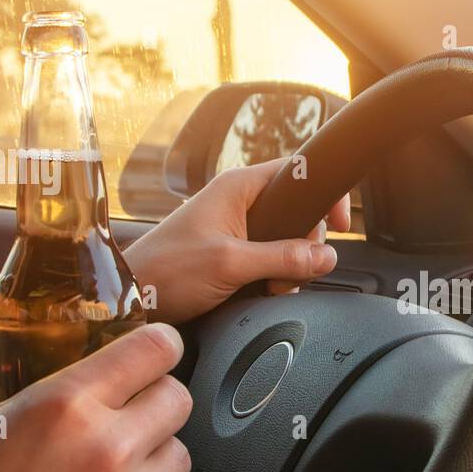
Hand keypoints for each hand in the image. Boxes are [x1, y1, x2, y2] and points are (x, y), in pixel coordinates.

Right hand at [0, 324, 189, 471]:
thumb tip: (0, 349)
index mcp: (66, 408)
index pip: (156, 348)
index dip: (157, 344)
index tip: (152, 351)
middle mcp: (110, 453)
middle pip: (177, 398)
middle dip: (152, 399)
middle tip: (123, 414)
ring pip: (178, 455)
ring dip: (152, 456)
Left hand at [125, 158, 350, 325]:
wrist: (131, 299)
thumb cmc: (165, 271)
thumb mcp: (231, 263)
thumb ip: (283, 258)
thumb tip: (326, 256)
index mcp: (239, 187)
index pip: (299, 172)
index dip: (325, 195)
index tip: (341, 223)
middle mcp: (239, 202)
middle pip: (298, 213)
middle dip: (304, 246)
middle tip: (289, 272)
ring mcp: (236, 229)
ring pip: (286, 241)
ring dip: (288, 268)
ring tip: (267, 287)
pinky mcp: (232, 254)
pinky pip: (269, 260)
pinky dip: (273, 278)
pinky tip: (260, 292)